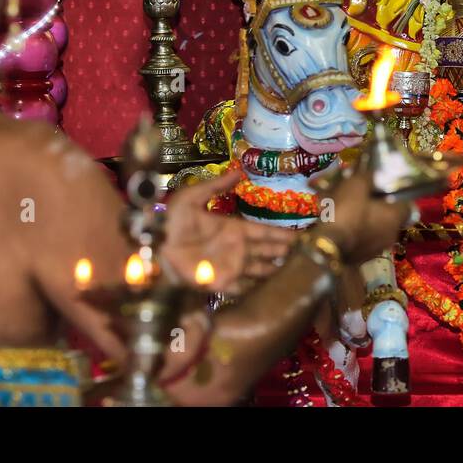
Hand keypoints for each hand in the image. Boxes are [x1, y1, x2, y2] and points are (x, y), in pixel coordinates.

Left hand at [161, 170, 294, 290]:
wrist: (154, 250)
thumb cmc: (171, 223)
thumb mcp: (191, 197)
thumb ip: (216, 186)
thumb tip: (239, 171)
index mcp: (231, 229)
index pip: (263, 232)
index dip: (281, 235)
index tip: (300, 236)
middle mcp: (235, 249)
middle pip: (267, 252)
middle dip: (286, 254)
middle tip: (308, 255)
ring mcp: (230, 268)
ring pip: (260, 270)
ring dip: (277, 271)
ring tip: (298, 273)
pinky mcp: (222, 284)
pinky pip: (245, 288)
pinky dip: (260, 289)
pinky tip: (275, 290)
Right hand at [314, 169, 410, 264]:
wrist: (326, 248)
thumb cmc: (347, 213)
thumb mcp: (356, 185)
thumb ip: (367, 177)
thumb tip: (373, 173)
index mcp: (395, 218)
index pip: (406, 204)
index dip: (396, 194)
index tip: (382, 186)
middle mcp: (390, 235)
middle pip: (386, 214)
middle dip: (374, 203)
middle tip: (358, 192)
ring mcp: (375, 248)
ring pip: (371, 225)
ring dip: (360, 214)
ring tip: (341, 203)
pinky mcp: (359, 257)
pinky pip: (358, 235)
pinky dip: (350, 226)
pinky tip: (334, 218)